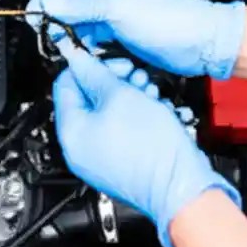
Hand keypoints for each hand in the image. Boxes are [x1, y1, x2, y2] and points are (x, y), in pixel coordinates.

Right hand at [28, 0, 245, 78]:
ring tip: (65, 42)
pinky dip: (86, 41)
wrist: (200, 44)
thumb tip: (50, 2)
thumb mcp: (118, 8)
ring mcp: (119, 7)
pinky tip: (82, 48)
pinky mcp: (123, 28)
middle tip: (45, 30)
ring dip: (73, 31)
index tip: (35, 11)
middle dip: (61, 16)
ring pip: (83, 18)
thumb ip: (80, 5)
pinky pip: (95, 33)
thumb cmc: (172, 18)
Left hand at [52, 41, 240, 246]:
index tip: (107, 59)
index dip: (86, 66)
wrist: (182, 187)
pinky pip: (122, 131)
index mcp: (71, 133)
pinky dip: (137, 116)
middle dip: (113, 82)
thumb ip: (95, 74)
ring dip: (129, 96)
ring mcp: (101, 159)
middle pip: (88, 99)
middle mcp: (80, 149)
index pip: (64, 85)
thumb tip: (78, 59)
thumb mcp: (121, 97)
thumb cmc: (153, 151)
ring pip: (108, 114)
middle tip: (133, 76)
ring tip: (148, 93)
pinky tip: (155, 111)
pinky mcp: (121, 163)